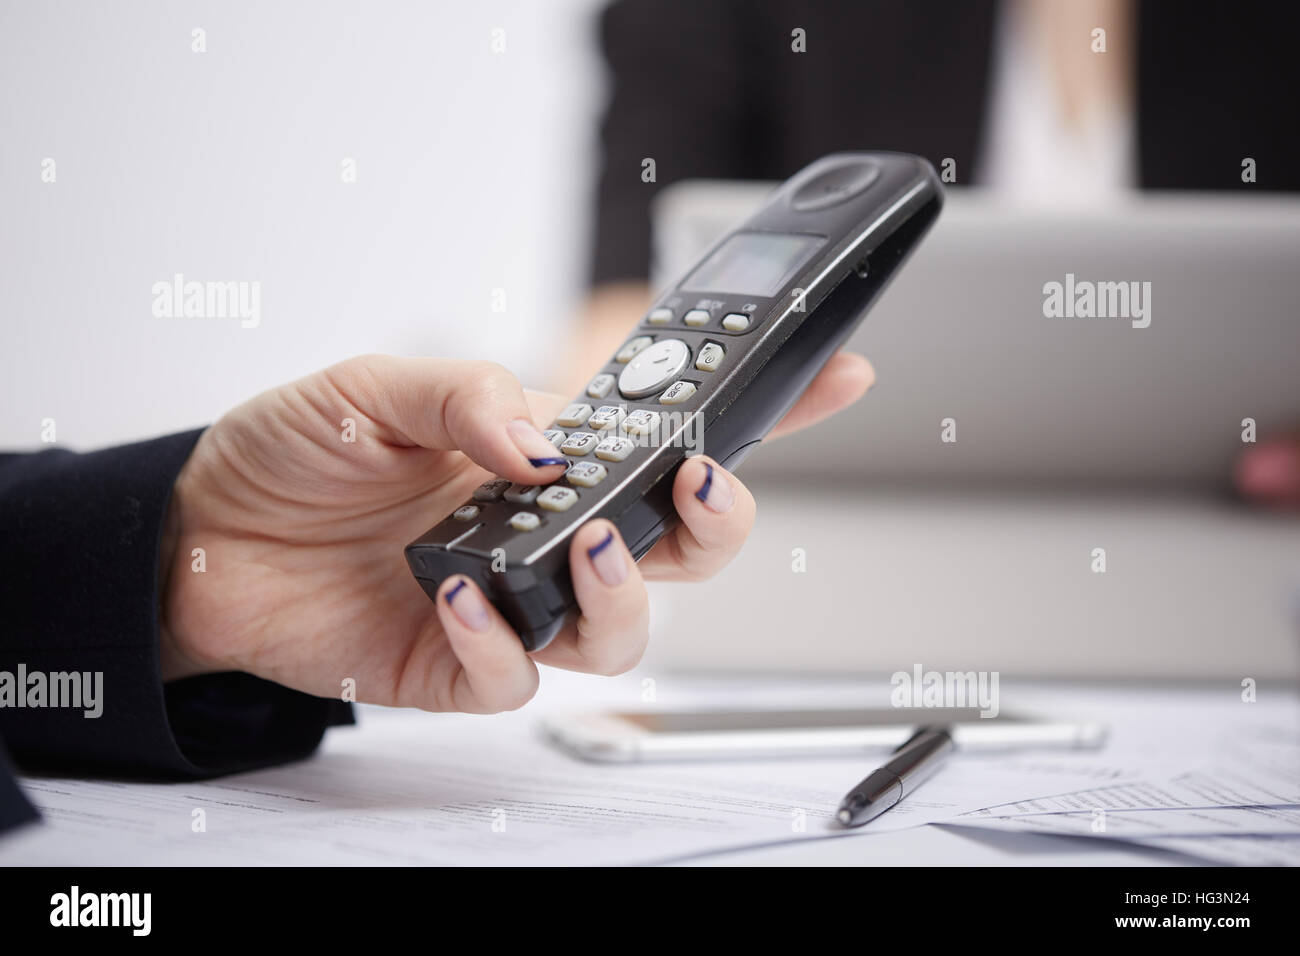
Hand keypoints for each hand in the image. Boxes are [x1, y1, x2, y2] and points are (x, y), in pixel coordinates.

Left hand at [160, 352, 872, 711]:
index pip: (673, 431)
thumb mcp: (375, 385)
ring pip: (628, 626)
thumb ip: (468, 394)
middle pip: (687, 545)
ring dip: (623, 588)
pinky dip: (500, 639)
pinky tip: (455, 594)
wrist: (203, 536)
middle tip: (693, 479)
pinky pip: (520, 675)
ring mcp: (516, 603)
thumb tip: (542, 444)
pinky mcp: (465, 665)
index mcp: (549, 454)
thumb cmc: (298, 452)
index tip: (836, 370)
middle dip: (721, 516)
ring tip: (577, 541)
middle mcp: (550, 533)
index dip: (763, 409)